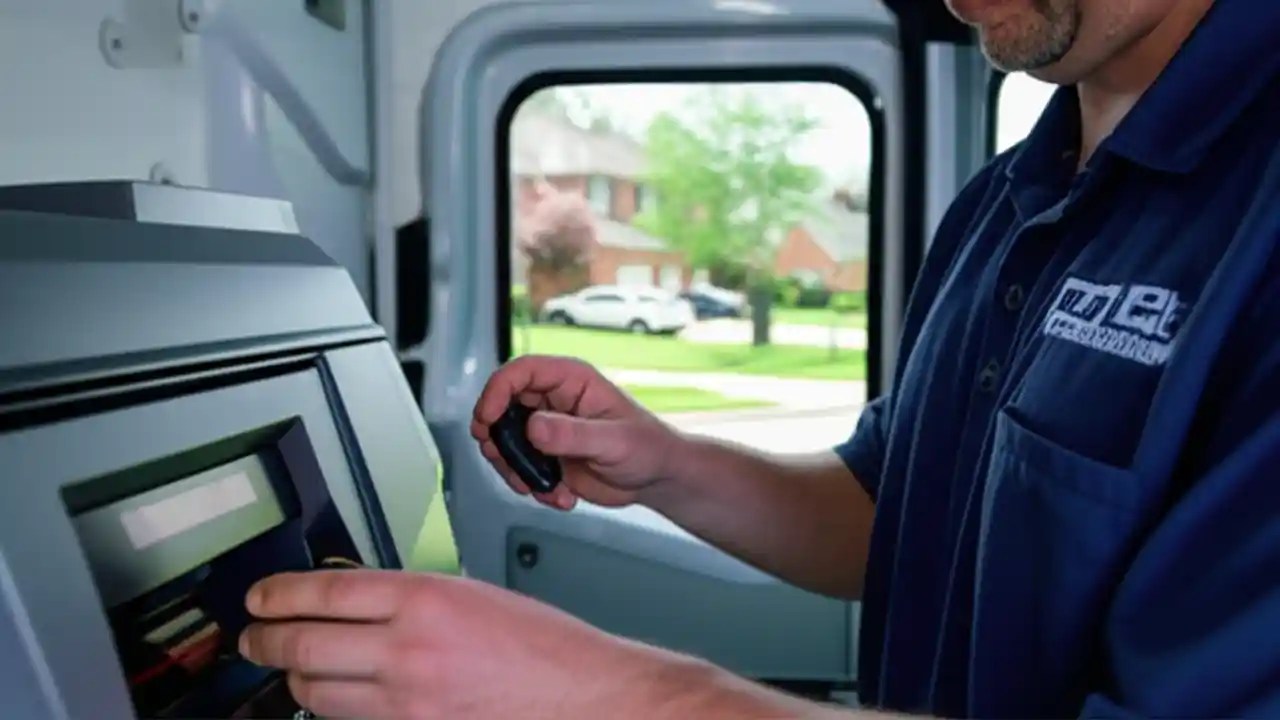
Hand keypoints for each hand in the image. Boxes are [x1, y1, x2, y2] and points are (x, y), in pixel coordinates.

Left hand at [237, 569, 676, 718]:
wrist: (585, 699)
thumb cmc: (546, 649)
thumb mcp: (475, 596)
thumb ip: (413, 599)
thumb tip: (357, 604)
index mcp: (427, 599)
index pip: (324, 590)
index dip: (278, 594)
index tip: (260, 597)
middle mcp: (408, 651)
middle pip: (303, 645)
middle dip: (265, 641)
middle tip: (253, 636)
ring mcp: (407, 703)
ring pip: (316, 693)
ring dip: (297, 679)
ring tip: (294, 669)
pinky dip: (338, 712)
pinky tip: (340, 701)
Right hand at [471, 355, 680, 510]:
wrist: (655, 478)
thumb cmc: (647, 447)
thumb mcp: (614, 440)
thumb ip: (573, 434)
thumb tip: (534, 427)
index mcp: (570, 380)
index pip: (520, 371)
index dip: (496, 391)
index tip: (488, 420)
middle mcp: (552, 399)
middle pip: (501, 406)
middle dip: (498, 439)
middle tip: (511, 465)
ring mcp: (546, 428)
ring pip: (504, 441)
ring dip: (515, 469)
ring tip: (545, 488)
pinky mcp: (544, 454)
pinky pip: (518, 467)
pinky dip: (531, 485)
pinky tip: (560, 496)